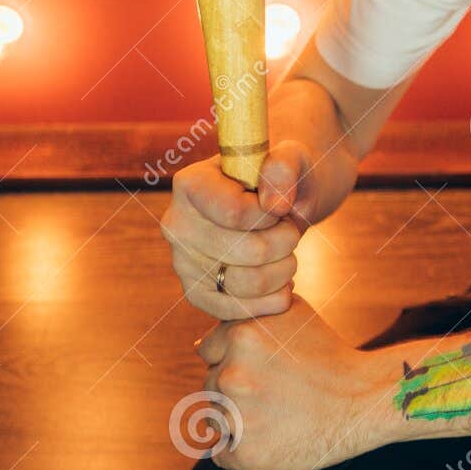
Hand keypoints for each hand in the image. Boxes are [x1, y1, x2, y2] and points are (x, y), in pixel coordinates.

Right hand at [159, 141, 316, 319]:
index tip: (282, 206)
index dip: (272, 215)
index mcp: (191, 184)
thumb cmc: (284, 177)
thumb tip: (274, 204)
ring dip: (283, 271)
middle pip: (246, 252)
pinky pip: (235, 311)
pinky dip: (270, 301)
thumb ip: (286, 166)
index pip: (235, 213)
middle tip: (291, 229)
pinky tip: (284, 282)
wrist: (278, 203)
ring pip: (245, 285)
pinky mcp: (196, 292)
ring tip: (289, 252)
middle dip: (285, 242)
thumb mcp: (294, 158)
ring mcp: (182, 262)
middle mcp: (177, 224)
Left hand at [195, 296, 390, 469]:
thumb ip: (249, 314)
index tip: (262, 366)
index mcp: (241, 337)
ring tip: (276, 414)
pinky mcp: (246, 454)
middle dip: (235, 388)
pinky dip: (241, 448)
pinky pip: (222, 453)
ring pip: (213, 419)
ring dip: (235, 418)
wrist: (364, 399)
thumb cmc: (330, 354)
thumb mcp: (293, 313)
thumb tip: (208, 332)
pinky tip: (272, 436)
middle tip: (275, 392)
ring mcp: (237, 416)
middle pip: (210, 384)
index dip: (232, 357)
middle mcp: (232, 375)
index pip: (207, 350)